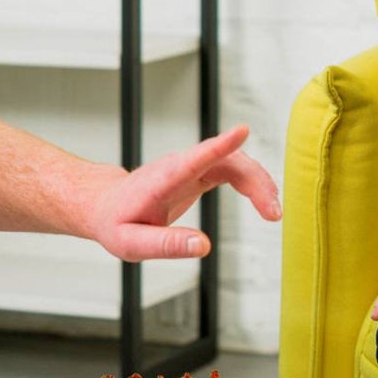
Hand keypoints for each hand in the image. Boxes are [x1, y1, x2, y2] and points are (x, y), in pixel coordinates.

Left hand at [91, 125, 280, 261]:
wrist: (105, 203)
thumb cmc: (115, 223)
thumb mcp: (131, 244)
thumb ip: (165, 245)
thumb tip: (203, 246)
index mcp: (162, 182)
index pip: (192, 159)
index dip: (218, 146)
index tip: (242, 131)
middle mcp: (178, 166)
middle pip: (226, 161)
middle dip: (255, 181)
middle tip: (273, 213)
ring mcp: (190, 165)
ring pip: (234, 162)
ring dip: (259, 182)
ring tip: (273, 211)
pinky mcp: (197, 170)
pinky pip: (232, 168)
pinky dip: (252, 183)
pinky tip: (265, 201)